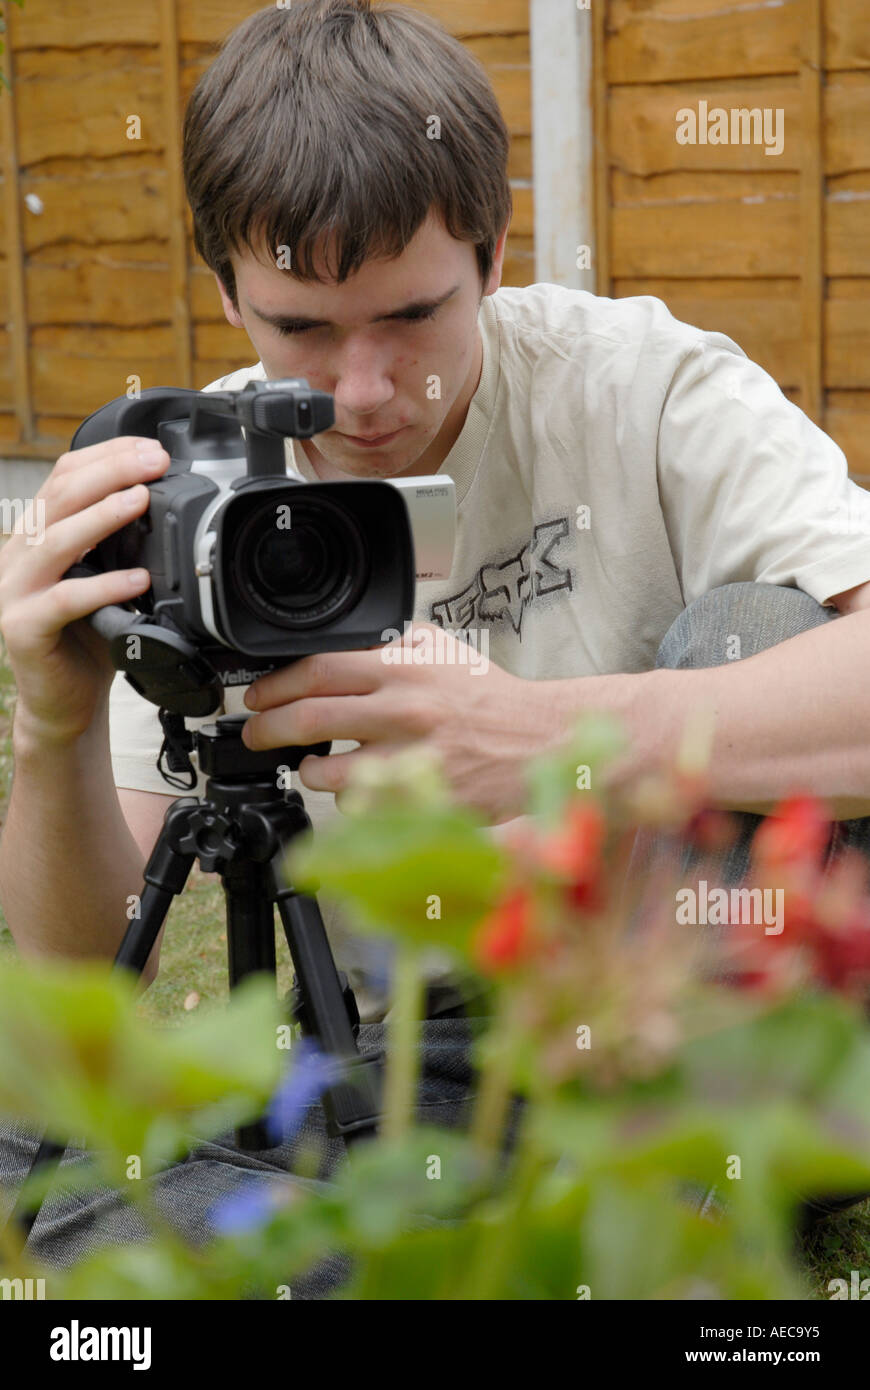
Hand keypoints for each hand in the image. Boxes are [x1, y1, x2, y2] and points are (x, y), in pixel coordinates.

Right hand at [0, 436, 168, 745]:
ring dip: (102, 515)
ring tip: (141, 500)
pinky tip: (138, 580)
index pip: (65, 474)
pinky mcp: (23, 627)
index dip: (108, 455)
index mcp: (38, 533)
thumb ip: (122, 541)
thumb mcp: (106, 575)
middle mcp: (20, 554)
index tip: (152, 448)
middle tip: (154, 462)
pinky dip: (104, 586)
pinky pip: (65, 600)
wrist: (65, 701)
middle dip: (110, 471)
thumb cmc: (88, 637)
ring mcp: (15, 590)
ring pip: (55, 539)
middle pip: (59, 495)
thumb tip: (166, 502)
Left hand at [241, 622, 557, 823]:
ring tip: (307, 764)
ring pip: (327, 771)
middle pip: (309, 717)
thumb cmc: (490, 698)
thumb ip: (392, 643)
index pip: (318, 669)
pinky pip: (362, 806)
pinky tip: (357, 788)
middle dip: (267, 728)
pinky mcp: (419, 799)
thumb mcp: (442, 649)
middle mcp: (403, 710)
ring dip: (305, 770)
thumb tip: (336, 645)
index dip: (276, 685)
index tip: (259, 697)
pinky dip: (349, 799)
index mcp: (404, 668)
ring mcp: (410, 758)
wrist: (538, 740)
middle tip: (256, 733)